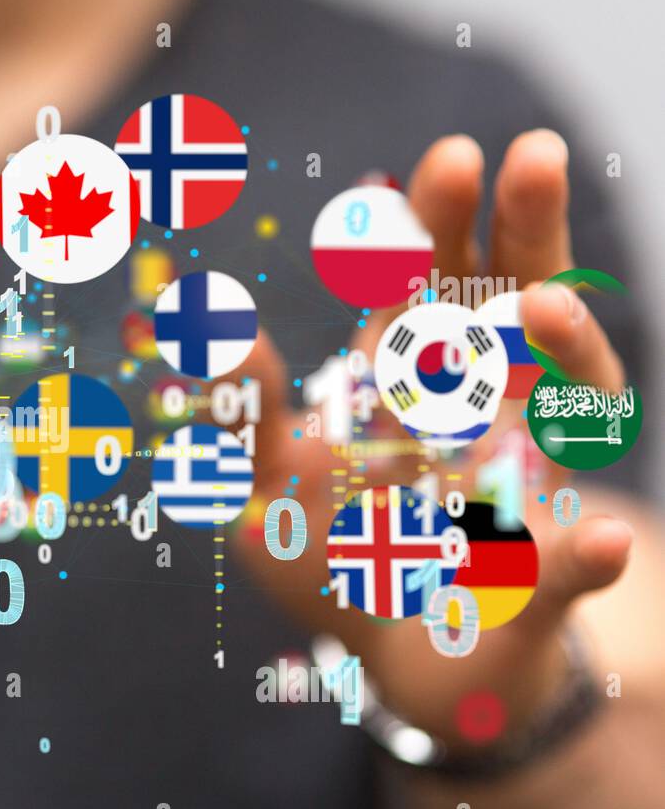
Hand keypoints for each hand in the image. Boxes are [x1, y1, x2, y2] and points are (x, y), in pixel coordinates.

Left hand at [227, 130, 648, 748]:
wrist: (395, 655)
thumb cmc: (334, 550)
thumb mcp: (267, 479)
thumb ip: (248, 408)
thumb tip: (208, 328)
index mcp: (414, 381)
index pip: (429, 286)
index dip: (431, 226)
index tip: (431, 166)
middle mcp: (485, 411)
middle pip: (514, 304)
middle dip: (520, 230)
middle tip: (523, 153)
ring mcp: (527, 481)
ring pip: (571, 401)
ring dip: (566, 351)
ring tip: (541, 310)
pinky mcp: (544, 578)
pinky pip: (576, 568)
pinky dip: (589, 559)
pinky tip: (599, 544)